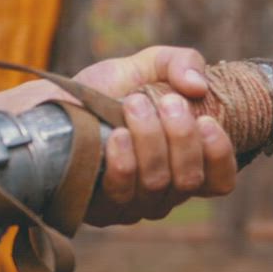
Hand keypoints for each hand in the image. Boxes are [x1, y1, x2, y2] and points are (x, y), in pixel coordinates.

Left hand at [0, 47, 237, 224]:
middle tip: (167, 101)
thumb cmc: (106, 89)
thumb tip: (197, 86)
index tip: (207, 121)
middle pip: (189, 179)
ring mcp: (133, 204)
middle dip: (181, 136)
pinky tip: (117, 135)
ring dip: (151, 140)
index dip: (220, 155)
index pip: (220, 181)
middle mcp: (163, 192)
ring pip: (158, 185)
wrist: (52, 106)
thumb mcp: (146, 65)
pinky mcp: (100, 209)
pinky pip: (123, 193)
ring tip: (135, 104)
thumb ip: (180, 63)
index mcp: (183, 164)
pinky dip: (125, 162)